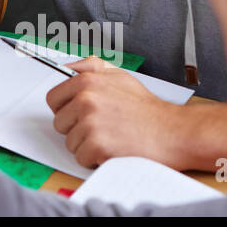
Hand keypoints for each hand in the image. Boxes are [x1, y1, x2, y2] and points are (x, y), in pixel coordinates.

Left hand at [46, 58, 179, 168]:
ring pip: (70, 142)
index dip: (65, 110)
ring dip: (87, 145)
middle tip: (101, 128)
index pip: (53, 99)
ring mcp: (91, 123)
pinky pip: (81, 157)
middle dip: (76, 129)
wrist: (173, 132)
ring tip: (110, 138)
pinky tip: (112, 149)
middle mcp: (86, 100)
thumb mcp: (120, 75)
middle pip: (60, 123)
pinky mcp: (97, 145)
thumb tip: (68, 67)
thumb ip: (91, 67)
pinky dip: (94, 159)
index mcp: (87, 82)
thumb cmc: (147, 108)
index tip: (77, 115)